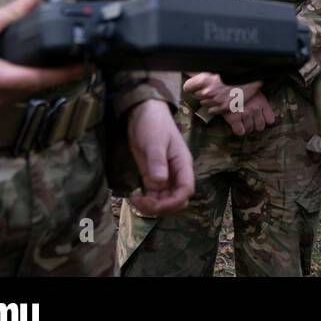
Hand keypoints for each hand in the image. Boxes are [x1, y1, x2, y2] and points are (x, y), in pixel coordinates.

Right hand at [0, 0, 84, 109]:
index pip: (41, 79)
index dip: (69, 73)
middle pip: (33, 88)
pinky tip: (17, 73)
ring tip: (48, 63)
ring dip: (33, 81)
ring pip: (20, 96)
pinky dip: (14, 87)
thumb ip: (12, 13)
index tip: (90, 65)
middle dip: (53, 74)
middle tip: (71, 58)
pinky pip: (5, 101)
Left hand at [127, 98, 193, 214]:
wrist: (144, 113)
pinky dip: (146, 200)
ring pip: (165, 200)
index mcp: (183, 164)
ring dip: (152, 206)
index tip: (154, 203)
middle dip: (161, 207)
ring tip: (135, 199)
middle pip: (177, 200)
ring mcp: (165, 176)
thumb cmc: (153, 124)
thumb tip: (158, 184)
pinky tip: (134, 196)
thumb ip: (158, 163)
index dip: (173, 202)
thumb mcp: (155, 143)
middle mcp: (176, 173)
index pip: (186, 190)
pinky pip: (154, 195)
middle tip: (141, 201)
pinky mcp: (152, 176)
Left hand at [184, 73, 260, 115]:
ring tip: (218, 93)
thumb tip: (190, 71)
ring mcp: (216, 100)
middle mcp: (208, 91)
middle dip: (202, 92)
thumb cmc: (233, 70)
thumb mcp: (216, 68)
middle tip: (211, 88)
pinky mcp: (224, 108)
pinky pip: (212, 111)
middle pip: (196, 95)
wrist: (250, 76)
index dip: (191, 87)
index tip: (195, 86)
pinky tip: (222, 100)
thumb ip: (203, 74)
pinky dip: (215, 107)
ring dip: (209, 100)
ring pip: (204, 103)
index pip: (187, 87)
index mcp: (204, 80)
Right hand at [223, 91, 275, 135]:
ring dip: (245, 127)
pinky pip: (240, 131)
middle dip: (254, 125)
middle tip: (248, 120)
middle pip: (260, 127)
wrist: (225, 83)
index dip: (264, 121)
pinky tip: (236, 124)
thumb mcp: (254, 91)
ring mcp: (245, 113)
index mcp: (262, 102)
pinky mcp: (234, 118)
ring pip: (249, 129)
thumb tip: (267, 115)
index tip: (260, 119)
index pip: (270, 120)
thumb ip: (261, 102)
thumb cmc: (240, 87)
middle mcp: (255, 108)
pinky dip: (238, 130)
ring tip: (241, 120)